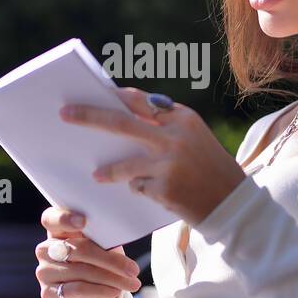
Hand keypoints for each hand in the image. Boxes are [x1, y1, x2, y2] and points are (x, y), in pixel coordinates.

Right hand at [36, 205, 143, 297]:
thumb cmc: (102, 266)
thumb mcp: (106, 248)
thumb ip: (103, 237)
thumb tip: (116, 231)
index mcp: (58, 231)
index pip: (51, 218)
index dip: (64, 218)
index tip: (84, 221)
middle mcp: (46, 250)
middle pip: (77, 249)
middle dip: (110, 260)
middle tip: (133, 269)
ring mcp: (44, 272)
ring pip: (81, 271)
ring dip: (111, 278)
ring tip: (132, 283)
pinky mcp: (48, 295)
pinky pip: (77, 290)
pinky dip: (100, 291)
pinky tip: (115, 291)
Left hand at [59, 87, 246, 226]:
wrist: (232, 202)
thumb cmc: (208, 166)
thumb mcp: (193, 136)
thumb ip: (165, 125)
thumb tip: (122, 114)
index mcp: (182, 118)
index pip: (140, 100)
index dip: (115, 98)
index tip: (93, 95)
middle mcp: (174, 137)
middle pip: (121, 123)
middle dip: (89, 117)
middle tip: (64, 114)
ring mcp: (169, 164)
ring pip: (124, 164)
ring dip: (108, 170)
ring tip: (97, 174)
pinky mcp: (165, 189)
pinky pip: (137, 187)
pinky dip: (139, 189)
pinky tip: (153, 193)